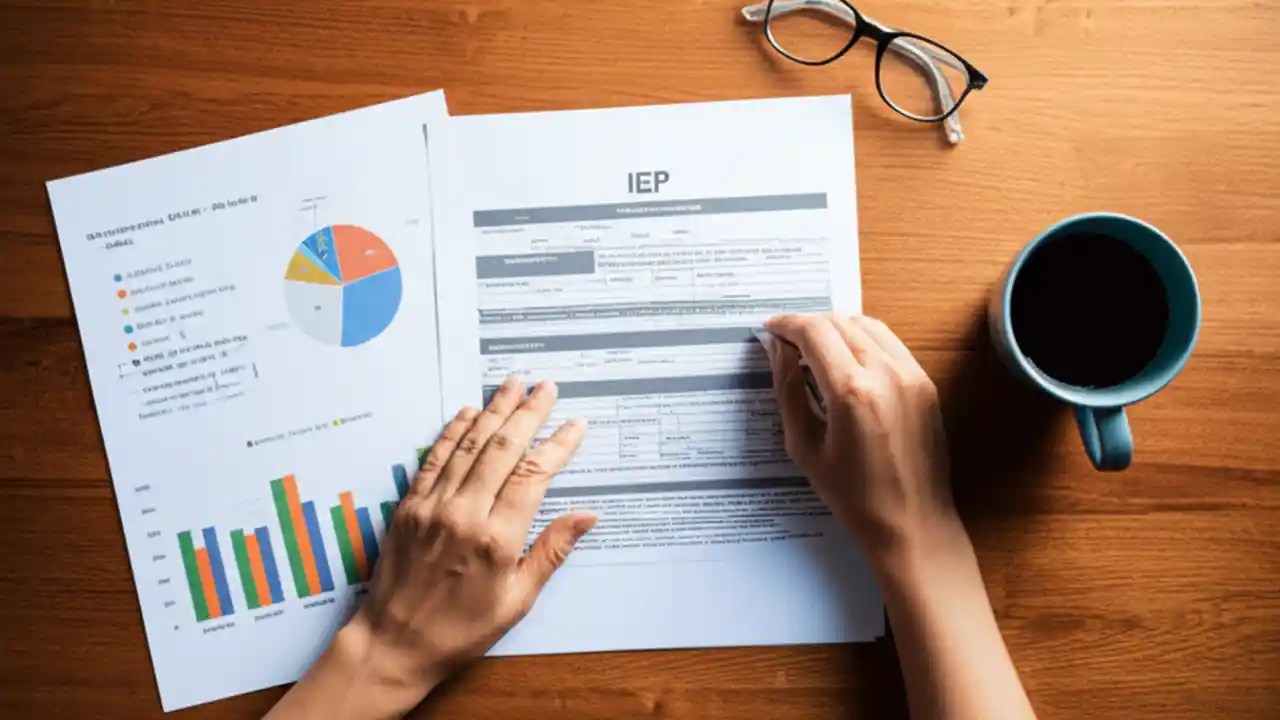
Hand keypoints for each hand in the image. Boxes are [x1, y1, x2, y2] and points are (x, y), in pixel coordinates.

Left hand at [267, 378, 594, 719]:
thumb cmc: (459, 631)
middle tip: (546, 388)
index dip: (557, 446)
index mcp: (496, 540)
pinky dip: (453, 432)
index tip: (575, 426)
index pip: (534, 476)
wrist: (394, 644)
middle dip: (528, 413)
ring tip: (513, 385)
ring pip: (469, 446)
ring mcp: (432, 507)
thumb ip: (551, 552)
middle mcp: (464, 515)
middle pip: (503, 449)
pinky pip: (434, 458)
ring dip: (493, 411)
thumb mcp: (517, 600)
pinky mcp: (409, 507)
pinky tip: (468, 413)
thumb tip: (587, 516)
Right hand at [764, 314, 956, 563]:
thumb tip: (776, 350)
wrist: (911, 521)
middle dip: (808, 324)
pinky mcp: (925, 382)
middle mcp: (885, 373)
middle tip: (786, 342)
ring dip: (836, 327)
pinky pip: (889, 342)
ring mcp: (911, 374)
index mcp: (851, 391)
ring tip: (814, 349)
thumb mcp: (804, 445)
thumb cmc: (853, 494)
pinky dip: (862, 339)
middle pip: (839, 321)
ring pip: (866, 324)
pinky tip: (847, 360)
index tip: (769, 329)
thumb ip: (788, 390)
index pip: (813, 332)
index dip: (786, 324)